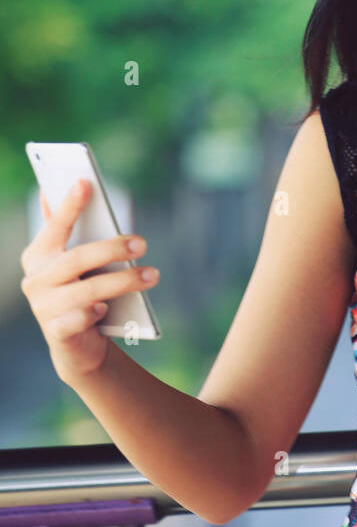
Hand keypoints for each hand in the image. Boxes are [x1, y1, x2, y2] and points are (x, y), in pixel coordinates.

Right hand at [19, 178, 159, 383]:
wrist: (76, 344)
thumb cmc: (78, 291)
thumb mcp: (74, 262)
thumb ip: (68, 229)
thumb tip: (69, 185)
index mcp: (39, 255)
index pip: (55, 227)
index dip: (69, 205)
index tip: (85, 182)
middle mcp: (36, 279)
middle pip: (78, 259)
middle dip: (113, 249)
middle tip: (142, 244)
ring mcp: (43, 307)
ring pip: (87, 291)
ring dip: (123, 281)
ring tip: (152, 274)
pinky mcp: (56, 333)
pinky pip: (77, 320)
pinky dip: (93, 313)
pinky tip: (107, 307)